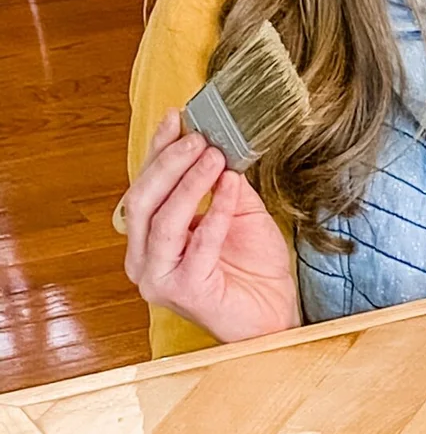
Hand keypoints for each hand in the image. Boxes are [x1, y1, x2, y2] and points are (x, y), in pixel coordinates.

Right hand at [122, 110, 301, 343]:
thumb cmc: (253, 270)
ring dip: (189, 182)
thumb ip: (222, 183)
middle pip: (143, 200)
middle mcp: (144, 259)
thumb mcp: (239, 213)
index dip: (159, 151)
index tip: (175, 118)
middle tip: (198, 138)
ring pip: (163, 219)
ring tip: (214, 157)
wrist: (275, 315)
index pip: (146, 187)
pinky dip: (216, 212)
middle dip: (170, 163)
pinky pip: (198, 243)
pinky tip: (231, 187)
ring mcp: (158, 278)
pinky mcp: (182, 291)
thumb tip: (217, 143)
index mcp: (150, 239)